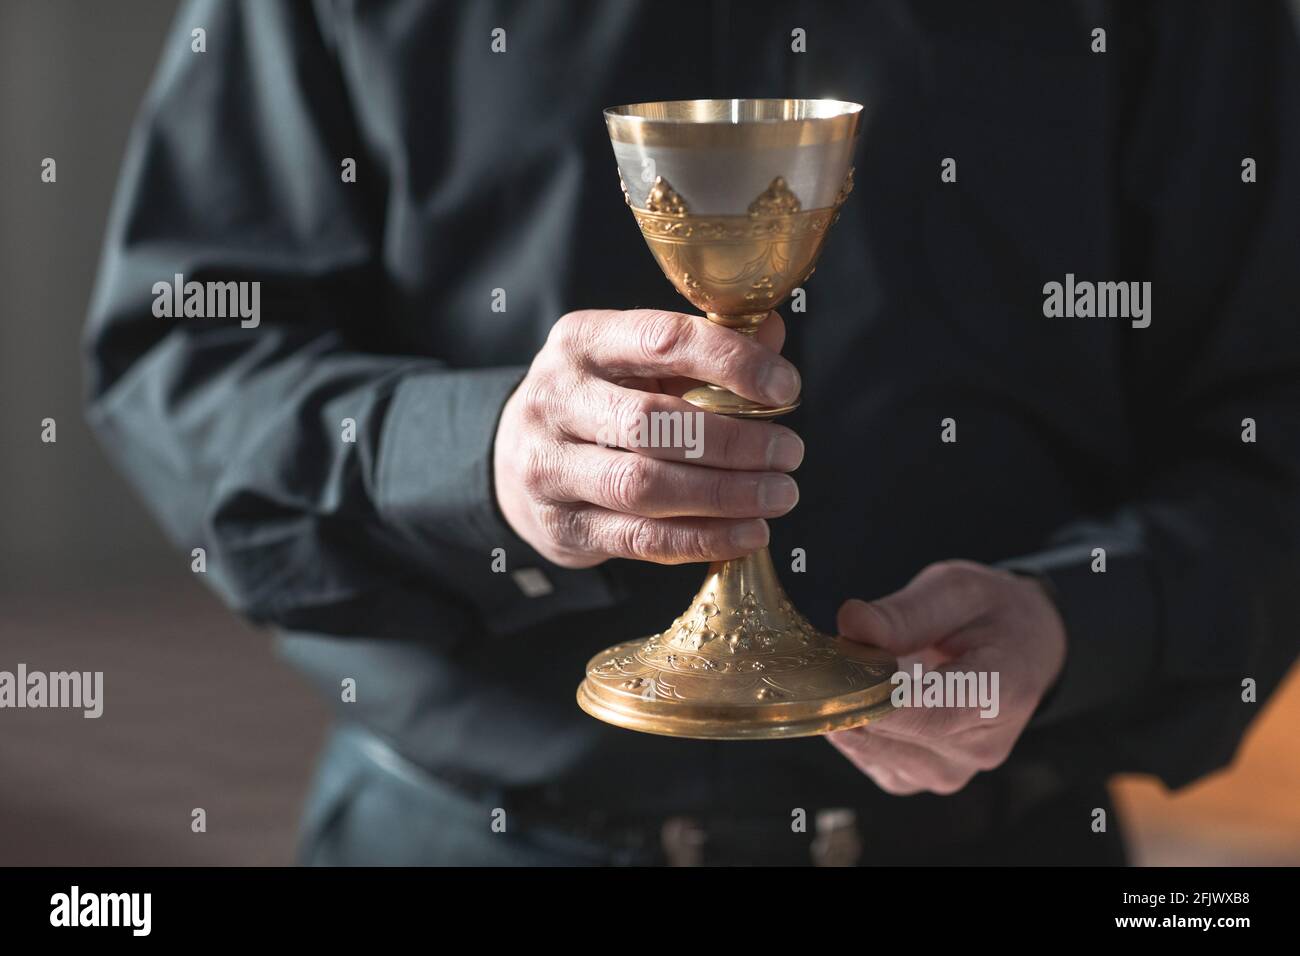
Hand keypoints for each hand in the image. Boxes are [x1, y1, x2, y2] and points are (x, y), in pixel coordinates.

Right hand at [493, 308, 804, 567]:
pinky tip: (749, 533)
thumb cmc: (599, 402)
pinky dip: (703, 539)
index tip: (786, 388)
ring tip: (779, 495)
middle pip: (653, 422)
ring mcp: (550, 466)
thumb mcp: (638, 362)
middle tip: (790, 452)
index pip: (662, 340)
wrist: (517, 461)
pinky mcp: (562, 526)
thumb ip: (703, 348)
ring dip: (723, 494)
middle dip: (734, 441)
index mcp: (582, 341)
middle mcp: (555, 399)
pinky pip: (640, 540)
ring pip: (644, 485)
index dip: (731, 361)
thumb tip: (773, 333)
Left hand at [828, 561, 1066, 794]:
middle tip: (832, 654)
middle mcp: (979, 746)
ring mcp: (951, 770)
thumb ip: (905, 612)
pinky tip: (863, 695)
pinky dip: (854, 726)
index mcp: (1002, 693)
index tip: (838, 668)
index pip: (931, 711)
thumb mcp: (958, 591)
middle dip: (851, 693)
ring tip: (854, 669)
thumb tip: (851, 624)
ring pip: (873, 749)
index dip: (877, 695)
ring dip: (849, 710)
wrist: (1024, 649)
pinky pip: (870, 759)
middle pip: (894, 732)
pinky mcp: (923, 778)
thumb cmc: (991, 615)